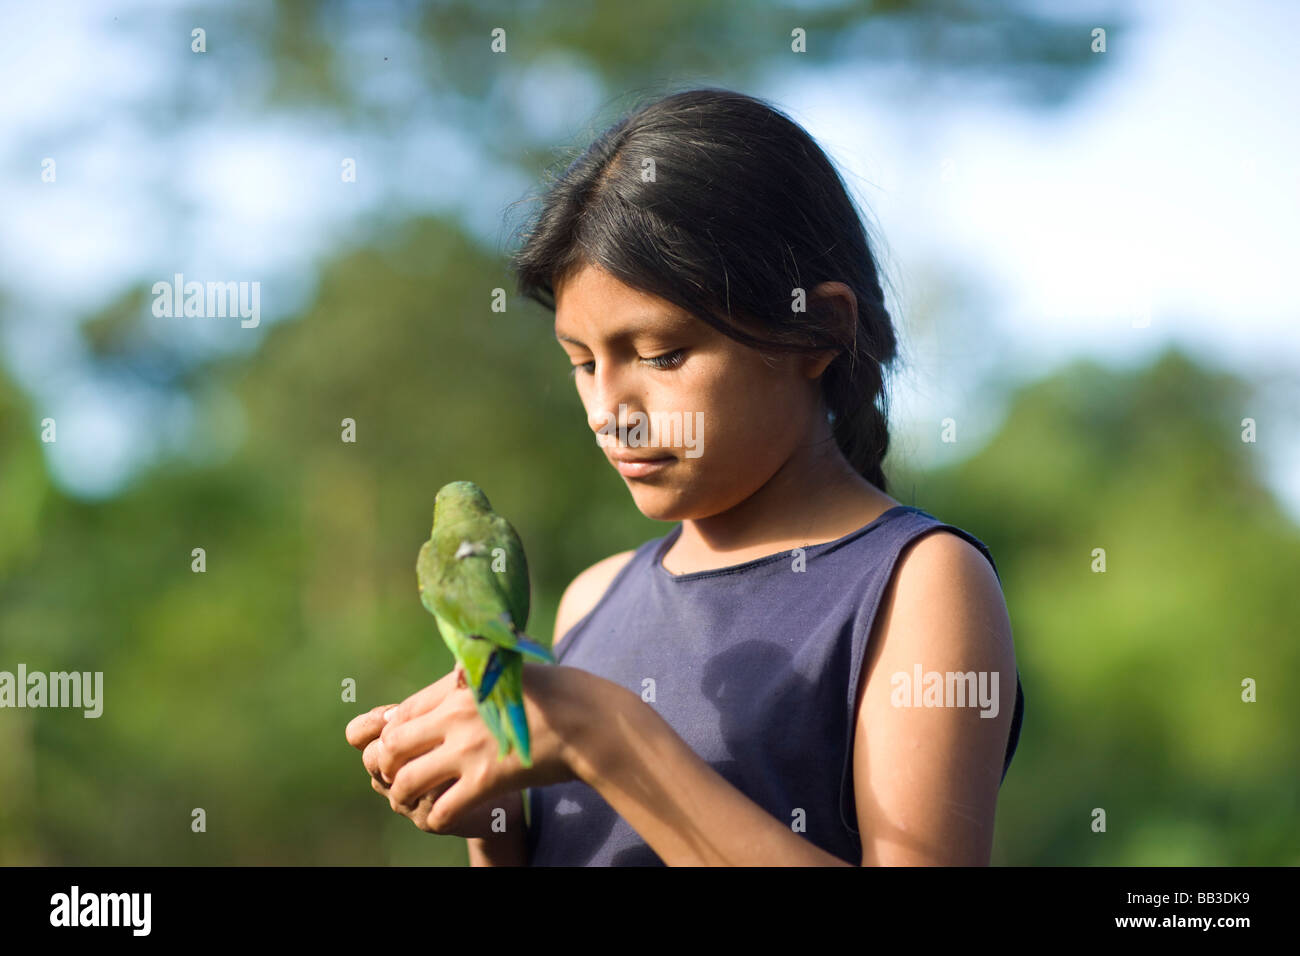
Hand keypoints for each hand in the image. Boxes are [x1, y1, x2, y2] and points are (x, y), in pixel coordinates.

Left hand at [346, 664, 591, 837]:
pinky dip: (435, 817)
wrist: (587, 719)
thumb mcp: (506, 671)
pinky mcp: (486, 781)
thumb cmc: (556, 693)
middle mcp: (455, 716)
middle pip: (393, 745)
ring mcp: (468, 750)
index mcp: (458, 687)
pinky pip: (442, 809)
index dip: (392, 733)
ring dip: (403, 794)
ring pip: (407, 780)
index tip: (401, 746)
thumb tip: (456, 676)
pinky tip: (444, 814)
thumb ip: (475, 678)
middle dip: (388, 765)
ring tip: (410, 800)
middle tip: (397, 775)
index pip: (402, 712)